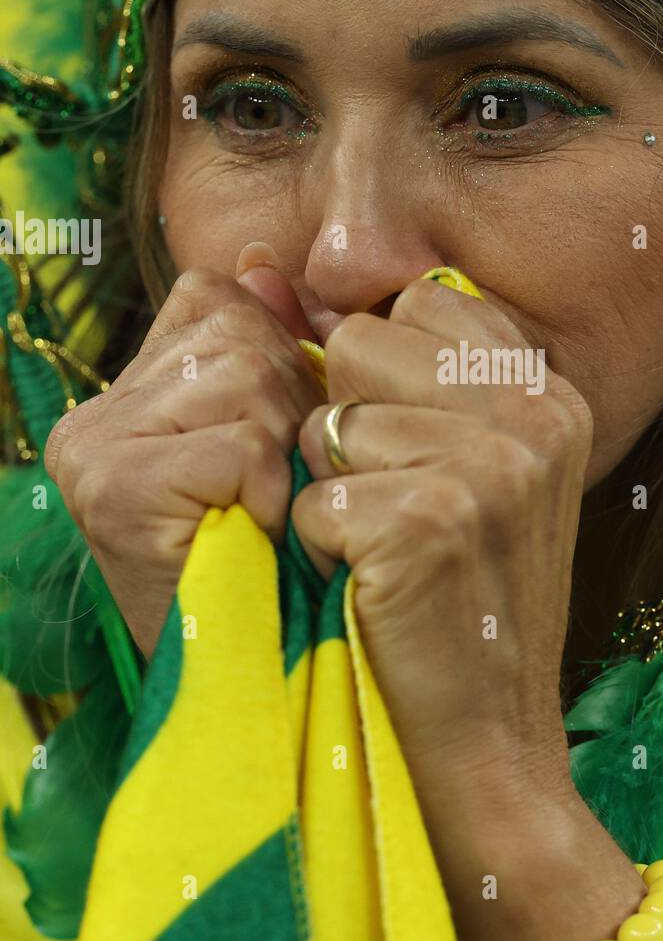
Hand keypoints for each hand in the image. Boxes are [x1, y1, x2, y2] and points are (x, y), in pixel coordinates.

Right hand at [44, 253, 324, 655]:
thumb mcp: (270, 443)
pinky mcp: (115, 485)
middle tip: (277, 487)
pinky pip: (243, 442)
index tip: (280, 438)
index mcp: (125, 393)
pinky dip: (270, 490)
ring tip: (263, 511)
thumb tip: (262, 263)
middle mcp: (95, 415)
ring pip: (246, 379)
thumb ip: (265, 350)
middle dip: (289, 407)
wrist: (242, 676)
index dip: (278, 358)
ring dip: (283, 451)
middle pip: (238, 335)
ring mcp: (96, 448)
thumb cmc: (268, 560)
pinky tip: (252, 532)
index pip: (215, 301)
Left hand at [292, 277, 593, 816]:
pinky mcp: (431, 522)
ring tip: (385, 552)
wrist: (489, 746)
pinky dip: (321, 548)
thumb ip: (419, 377)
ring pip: (326, 420)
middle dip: (346, 424)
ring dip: (331, 490)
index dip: (380, 375)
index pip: (417, 306)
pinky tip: (371, 589)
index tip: (401, 448)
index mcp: (550, 393)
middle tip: (393, 508)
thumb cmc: (466, 604)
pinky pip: (312, 496)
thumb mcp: (480, 473)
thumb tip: (276, 279)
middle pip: (359, 344)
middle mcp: (534, 415)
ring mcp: (491, 467)